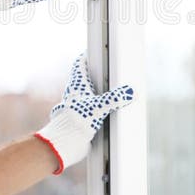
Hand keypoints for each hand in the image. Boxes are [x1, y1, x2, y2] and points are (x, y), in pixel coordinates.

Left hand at [34, 54, 134, 173]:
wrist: (65, 141)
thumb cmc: (76, 121)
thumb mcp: (99, 107)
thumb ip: (114, 99)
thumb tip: (129, 92)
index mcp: (76, 86)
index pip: (78, 66)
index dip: (83, 59)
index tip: (88, 53)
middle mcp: (72, 94)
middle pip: (80, 80)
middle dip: (89, 76)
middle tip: (98, 72)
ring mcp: (72, 106)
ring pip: (81, 95)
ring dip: (90, 93)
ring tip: (101, 92)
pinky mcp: (75, 119)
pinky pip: (83, 109)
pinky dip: (90, 108)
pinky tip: (97, 113)